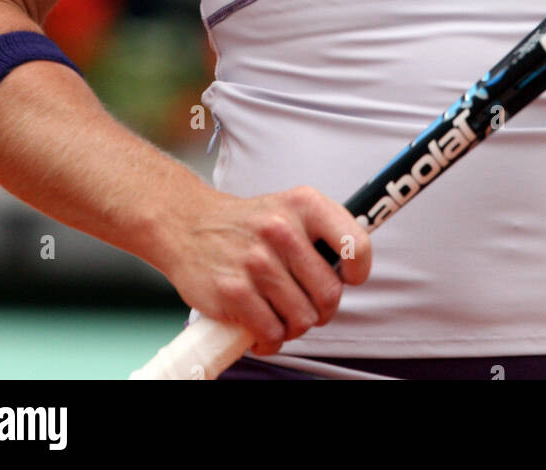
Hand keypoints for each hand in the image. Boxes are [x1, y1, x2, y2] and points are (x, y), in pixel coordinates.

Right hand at [167, 184, 371, 356]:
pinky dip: (269, 340)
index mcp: (304, 204)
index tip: (347, 278)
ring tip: (278, 314)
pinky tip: (259, 328)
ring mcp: (256, 260)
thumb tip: (354, 267)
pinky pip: (271, 334)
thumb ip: (324, 232)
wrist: (188, 225)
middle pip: (330, 294)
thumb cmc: (247, 224)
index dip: (357, 271)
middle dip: (321, 309)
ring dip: (293, 326)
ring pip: (302, 319)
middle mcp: (281, 228)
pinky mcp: (233, 290)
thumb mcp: (289, 208)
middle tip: (304, 304)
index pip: (355, 244)